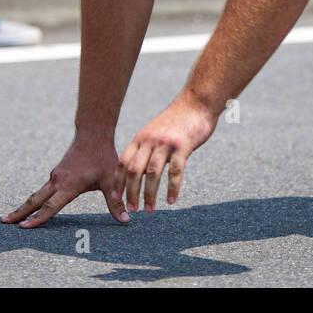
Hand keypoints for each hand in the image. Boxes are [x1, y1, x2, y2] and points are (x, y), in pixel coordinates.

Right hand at [3, 135, 128, 227]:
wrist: (93, 134)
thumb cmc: (102, 157)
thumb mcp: (111, 181)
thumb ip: (116, 202)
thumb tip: (126, 220)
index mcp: (68, 185)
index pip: (50, 206)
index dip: (37, 219)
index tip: (23, 228)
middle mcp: (57, 181)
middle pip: (34, 200)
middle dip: (19, 212)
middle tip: (3, 222)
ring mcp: (55, 176)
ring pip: (36, 194)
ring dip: (24, 206)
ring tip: (11, 217)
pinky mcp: (57, 173)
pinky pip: (43, 189)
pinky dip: (35, 199)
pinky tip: (31, 206)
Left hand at [116, 89, 219, 212]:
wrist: (197, 103)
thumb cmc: (177, 120)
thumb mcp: (156, 131)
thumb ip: (147, 147)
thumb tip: (139, 170)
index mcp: (141, 138)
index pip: (123, 162)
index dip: (118, 181)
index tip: (115, 197)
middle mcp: (150, 140)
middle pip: (134, 170)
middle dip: (130, 192)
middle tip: (132, 210)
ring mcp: (166, 143)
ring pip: (152, 174)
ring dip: (149, 195)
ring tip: (149, 210)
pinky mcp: (182, 146)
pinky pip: (175, 172)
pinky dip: (172, 189)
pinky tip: (171, 201)